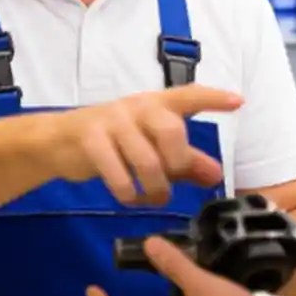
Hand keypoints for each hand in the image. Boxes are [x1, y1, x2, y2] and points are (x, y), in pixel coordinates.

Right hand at [48, 85, 242, 205]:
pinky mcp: (91, 139)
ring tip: (154, 198)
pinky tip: (130, 198)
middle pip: (171, 131)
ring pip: (147, 160)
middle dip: (178, 163)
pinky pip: (118, 174)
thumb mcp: (149, 146)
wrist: (57, 140)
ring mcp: (113, 121)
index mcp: (155, 104)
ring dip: (155, 188)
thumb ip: (184, 161)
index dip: (213, 98)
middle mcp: (137, 107)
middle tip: (173, 182)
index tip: (238, 102)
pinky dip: (129, 194)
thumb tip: (216, 175)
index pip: (188, 96)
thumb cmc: (112, 140)